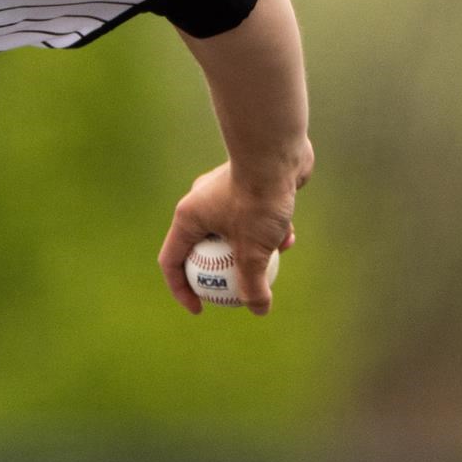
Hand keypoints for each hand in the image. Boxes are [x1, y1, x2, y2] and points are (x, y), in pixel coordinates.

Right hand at [157, 145, 311, 315]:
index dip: (182, 289)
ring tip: (274, 259)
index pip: (172, 261)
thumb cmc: (257, 199)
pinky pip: (248, 218)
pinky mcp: (243, 187)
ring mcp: (219, 194)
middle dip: (223, 273)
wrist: (275, 153)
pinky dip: (265, 232)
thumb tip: (257, 309)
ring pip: (229, 233)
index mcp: (187, 219)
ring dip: (251, 251)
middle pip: (202, 249)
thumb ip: (252, 284)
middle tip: (239, 291)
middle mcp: (198, 204)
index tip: (202, 308)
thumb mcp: (254, 251)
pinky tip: (289, 235)